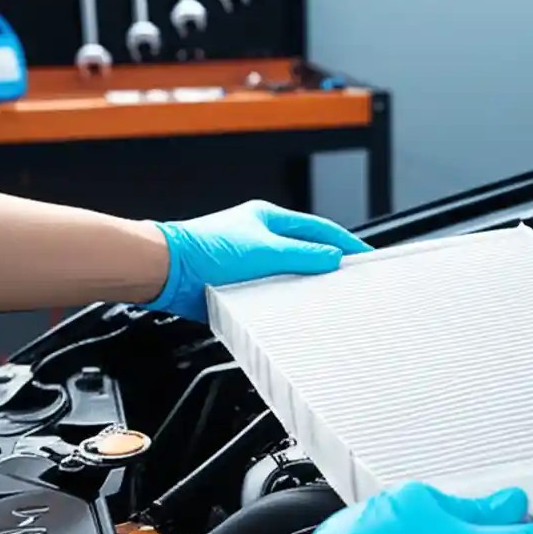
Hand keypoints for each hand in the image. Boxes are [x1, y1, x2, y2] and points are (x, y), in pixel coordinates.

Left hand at [143, 200, 371, 321]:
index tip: (364, 256)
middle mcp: (261, 238)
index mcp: (268, 219)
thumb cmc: (205, 251)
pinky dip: (285, 303)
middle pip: (306, 252)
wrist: (168, 272)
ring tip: (328, 299)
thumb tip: (332, 258)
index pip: (318, 229)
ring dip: (305, 287)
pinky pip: (271, 295)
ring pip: (290, 275)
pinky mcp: (240, 287)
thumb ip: (302, 255)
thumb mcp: (264, 250)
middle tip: (352, 280)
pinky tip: (295, 314)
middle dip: (329, 266)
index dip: (344, 242)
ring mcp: (251, 263)